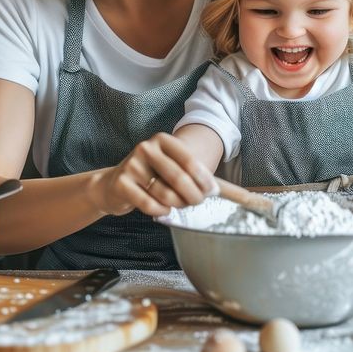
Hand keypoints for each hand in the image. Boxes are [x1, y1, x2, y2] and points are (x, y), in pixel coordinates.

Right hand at [89, 132, 217, 217]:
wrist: (114, 185)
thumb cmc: (151, 177)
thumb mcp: (173, 168)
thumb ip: (201, 177)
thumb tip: (238, 194)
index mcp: (162, 140)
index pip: (190, 160)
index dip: (204, 179)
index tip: (211, 191)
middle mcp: (146, 148)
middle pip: (179, 178)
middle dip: (194, 195)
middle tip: (197, 202)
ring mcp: (131, 165)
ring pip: (165, 194)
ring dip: (177, 205)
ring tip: (178, 204)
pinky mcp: (121, 183)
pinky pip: (150, 204)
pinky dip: (162, 211)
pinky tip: (163, 209)